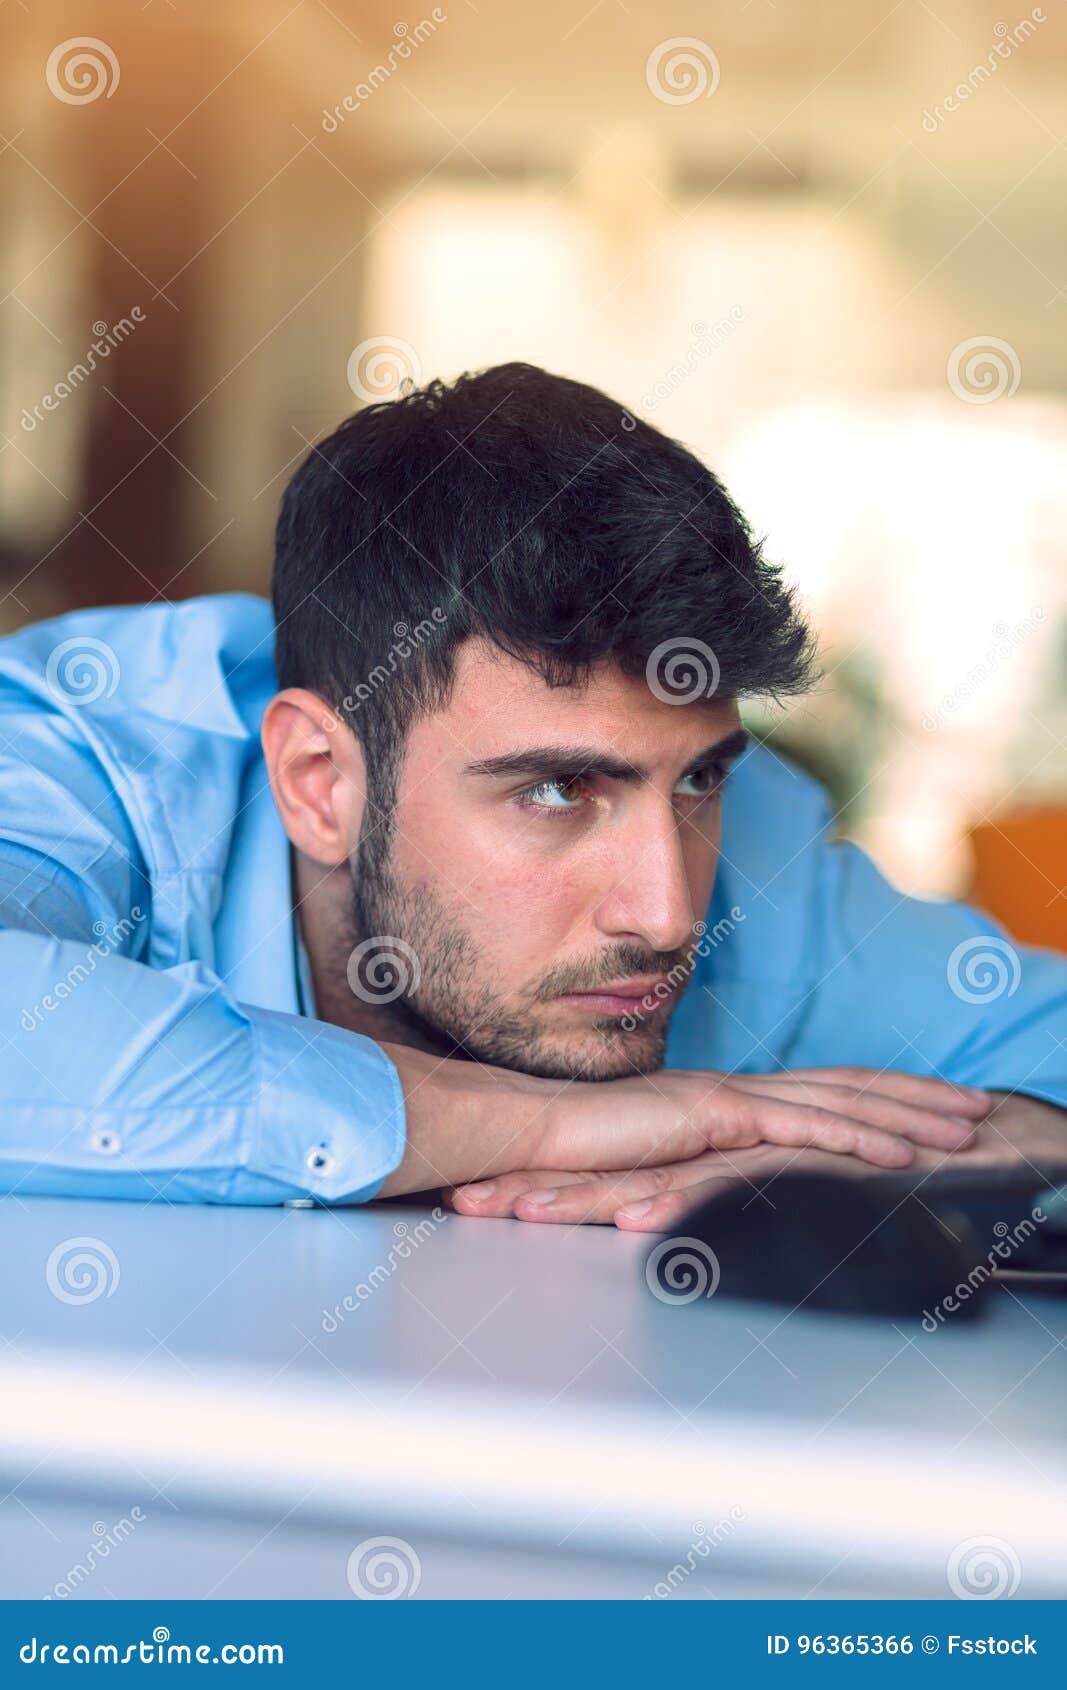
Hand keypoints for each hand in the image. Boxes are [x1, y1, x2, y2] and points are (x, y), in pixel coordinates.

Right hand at [450, 1088, 1062, 1232]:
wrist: (522, 1132)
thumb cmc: (563, 1154)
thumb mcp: (636, 1167)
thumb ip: (675, 1172)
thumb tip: (695, 1194)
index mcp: (718, 1099)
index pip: (813, 1092)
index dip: (874, 1096)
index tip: (924, 1106)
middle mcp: (732, 1089)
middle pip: (844, 1085)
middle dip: (915, 1094)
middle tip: (974, 1105)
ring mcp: (728, 1097)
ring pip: (841, 1102)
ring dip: (910, 1115)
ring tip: (966, 1129)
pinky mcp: (717, 1116)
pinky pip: (806, 1127)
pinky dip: (861, 1138)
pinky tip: (905, 1155)